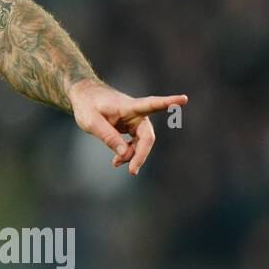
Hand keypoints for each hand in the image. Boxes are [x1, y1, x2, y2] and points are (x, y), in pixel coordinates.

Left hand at [68, 79, 187, 175]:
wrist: (84, 97)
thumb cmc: (87, 105)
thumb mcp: (91, 122)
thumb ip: (108, 137)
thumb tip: (126, 154)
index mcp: (128, 106)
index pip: (151, 104)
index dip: (168, 102)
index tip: (184, 99)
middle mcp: (136, 113)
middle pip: (147, 136)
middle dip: (141, 154)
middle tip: (132, 171)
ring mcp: (135, 121)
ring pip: (142, 143)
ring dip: (132, 155)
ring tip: (116, 163)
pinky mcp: (131, 128)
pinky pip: (135, 144)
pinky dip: (128, 153)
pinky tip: (117, 161)